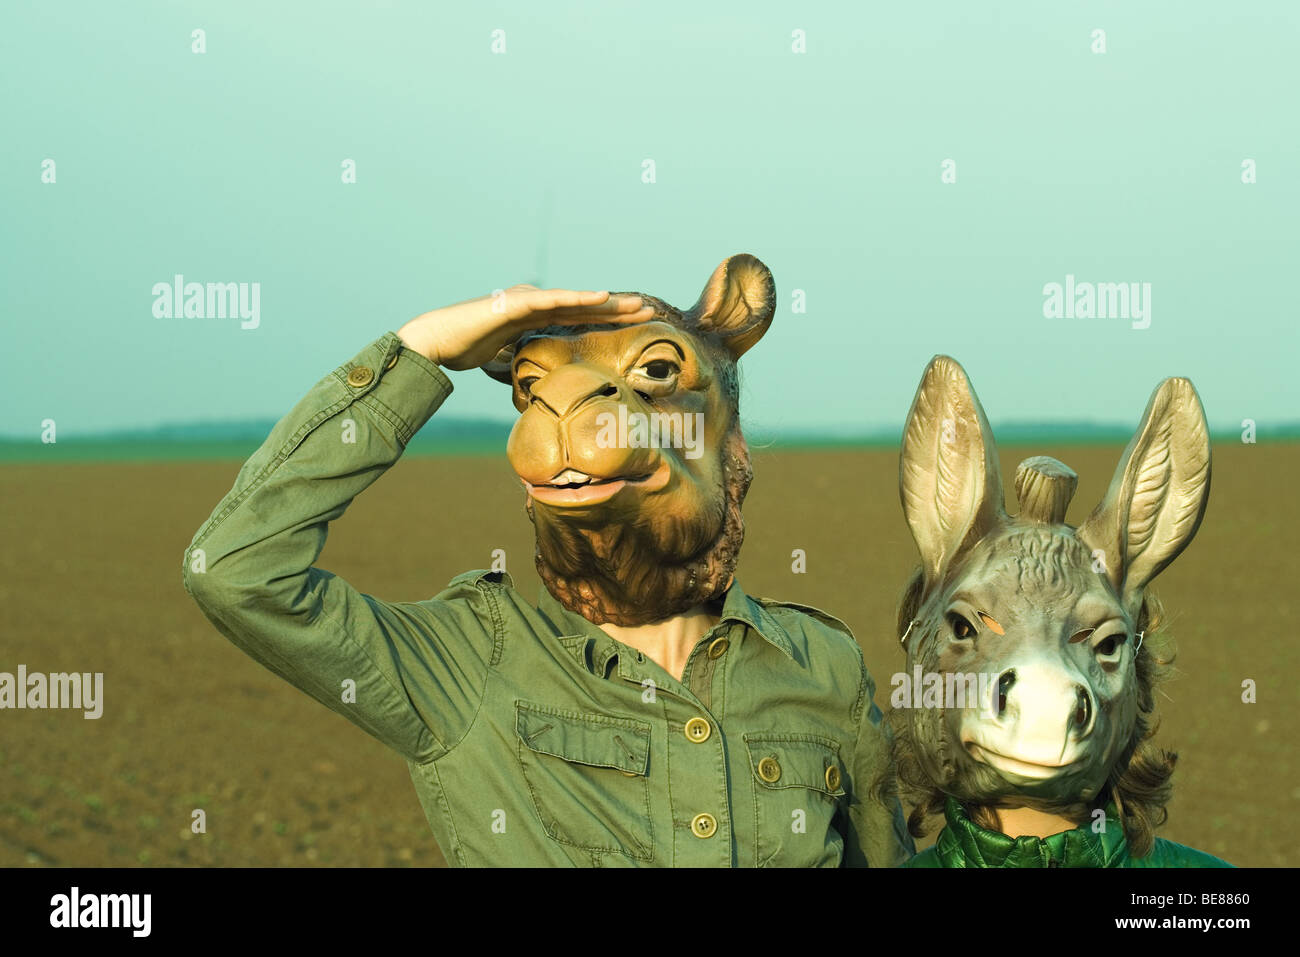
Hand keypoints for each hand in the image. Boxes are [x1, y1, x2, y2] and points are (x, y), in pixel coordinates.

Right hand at [397, 286, 654, 370]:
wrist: (436, 341)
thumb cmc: (467, 348)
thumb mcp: (507, 357)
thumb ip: (525, 359)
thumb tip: (541, 380)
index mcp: (536, 316)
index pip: (578, 317)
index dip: (607, 320)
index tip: (635, 325)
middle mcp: (535, 303)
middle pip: (584, 306)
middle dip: (617, 309)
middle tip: (650, 310)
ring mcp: (527, 300)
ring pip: (575, 300)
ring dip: (607, 301)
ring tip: (636, 304)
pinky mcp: (516, 303)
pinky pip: (554, 300)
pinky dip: (578, 297)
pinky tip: (602, 296)